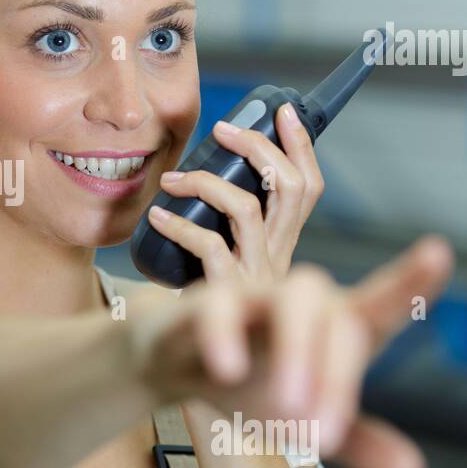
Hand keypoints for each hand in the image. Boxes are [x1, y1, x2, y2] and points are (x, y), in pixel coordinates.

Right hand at [130, 235, 454, 467]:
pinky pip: (218, 308)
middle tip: (326, 436)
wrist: (170, 360)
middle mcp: (299, 306)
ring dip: (299, 348)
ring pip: (293, 297)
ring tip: (290, 406)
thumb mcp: (302, 415)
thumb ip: (356, 440)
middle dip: (338, 375)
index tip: (438, 252)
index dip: (409, 281)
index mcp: (332, 329)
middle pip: (340, 315)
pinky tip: (228, 371)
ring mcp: (253, 299)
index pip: (378, 306)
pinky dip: (225, 337)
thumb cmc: (248, 379)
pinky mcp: (203, 305)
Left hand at [149, 102, 323, 281]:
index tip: (282, 110)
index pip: (309, 186)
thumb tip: (204, 168)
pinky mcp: (228, 293)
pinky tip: (157, 216)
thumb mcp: (232, 254)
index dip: (301, 146)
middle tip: (222, 130)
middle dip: (259, 149)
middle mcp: (279, 256)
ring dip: (206, 183)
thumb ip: (228, 221)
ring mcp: (256, 275)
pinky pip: (209, 247)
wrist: (201, 357)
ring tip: (172, 178)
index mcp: (284, 241)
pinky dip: (180, 225)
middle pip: (288, 188)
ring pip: (246, 210)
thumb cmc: (210, 294)